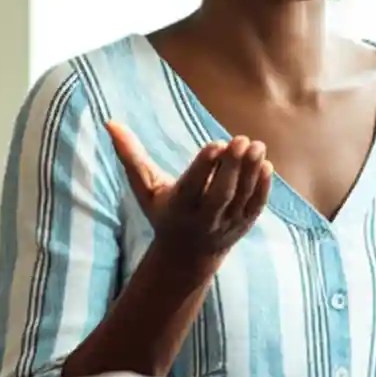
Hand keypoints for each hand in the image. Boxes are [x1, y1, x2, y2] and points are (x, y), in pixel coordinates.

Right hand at [106, 121, 272, 274]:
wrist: (188, 254)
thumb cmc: (164, 211)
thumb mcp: (145, 189)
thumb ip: (130, 156)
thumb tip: (110, 122)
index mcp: (179, 207)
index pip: (193, 187)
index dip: (204, 167)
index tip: (215, 144)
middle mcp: (204, 218)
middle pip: (221, 194)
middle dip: (232, 167)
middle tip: (240, 139)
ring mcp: (227, 223)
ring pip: (242, 197)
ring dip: (251, 171)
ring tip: (256, 144)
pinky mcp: (245, 224)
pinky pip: (256, 205)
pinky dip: (263, 186)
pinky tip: (265, 163)